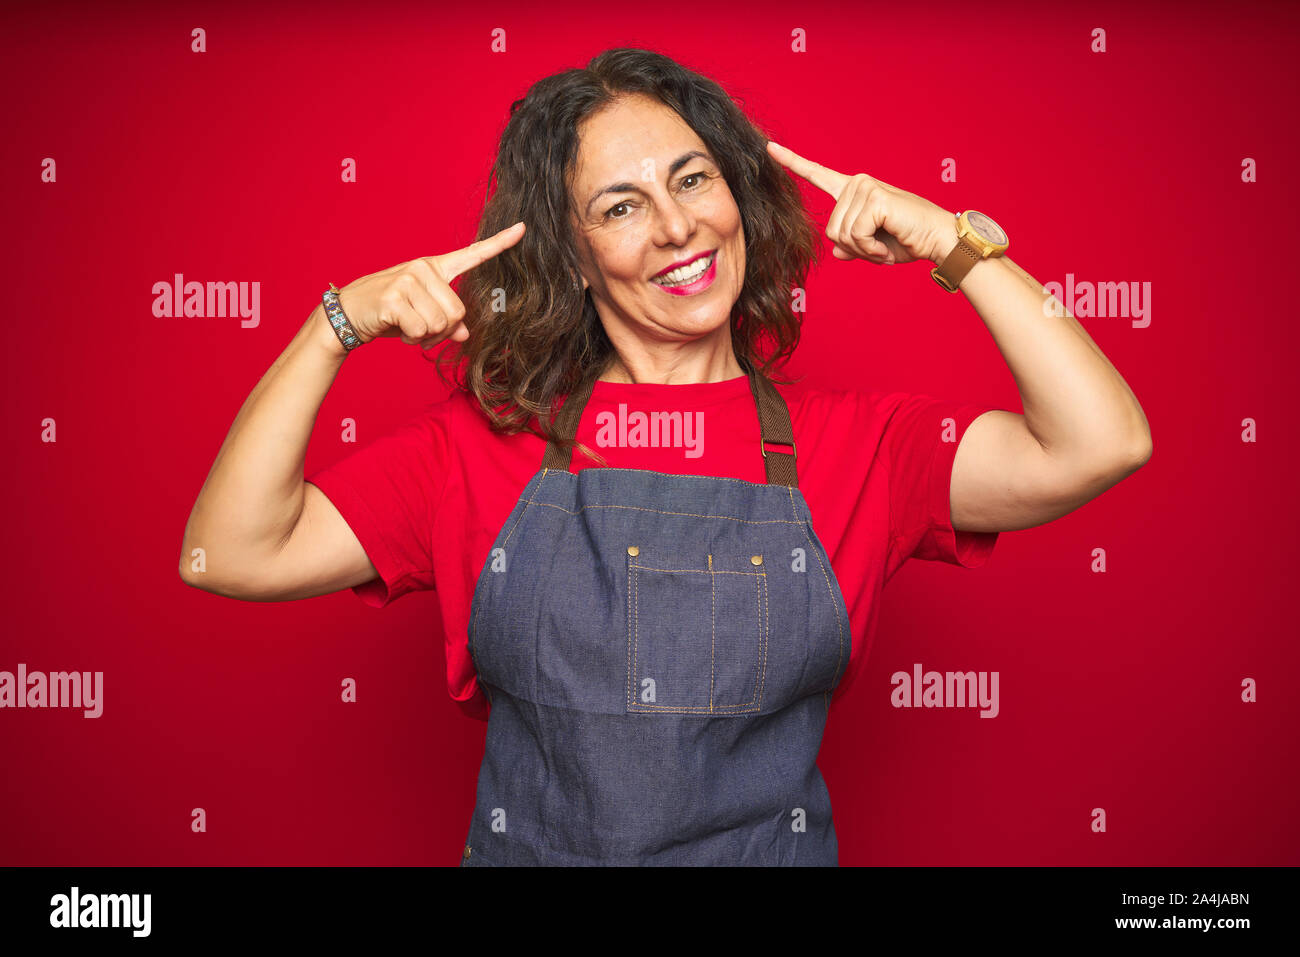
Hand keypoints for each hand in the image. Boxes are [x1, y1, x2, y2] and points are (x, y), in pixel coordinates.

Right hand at [335, 221, 525, 347]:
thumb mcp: (422, 315)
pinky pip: (421, 329)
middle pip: (458, 311)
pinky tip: (398, 327)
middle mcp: (424, 268)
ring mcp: (409, 279)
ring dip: (426, 336)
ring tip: (408, 326)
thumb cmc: (389, 313)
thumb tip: (465, 334)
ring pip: (441, 323)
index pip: (472, 254)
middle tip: (421, 329)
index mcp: (434, 268)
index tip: (522, 228)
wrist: (349, 313)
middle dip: (442, 330)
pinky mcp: (396, 296)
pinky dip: (412, 338)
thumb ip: (446, 322)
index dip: (500, 243)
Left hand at [766, 141, 955, 265]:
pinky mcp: (873, 198)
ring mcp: (864, 188)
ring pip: (841, 236)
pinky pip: (855, 236)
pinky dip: (870, 249)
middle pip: (830, 230)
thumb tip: (837, 252)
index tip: (769, 148)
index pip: (817, 175)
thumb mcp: (871, 247)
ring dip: (864, 250)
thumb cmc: (906, 240)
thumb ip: (851, 245)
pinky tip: (886, 245)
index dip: (792, 163)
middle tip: (879, 246)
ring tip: (885, 244)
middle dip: (854, 248)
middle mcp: (856, 184)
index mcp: (852, 191)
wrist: (936, 239)